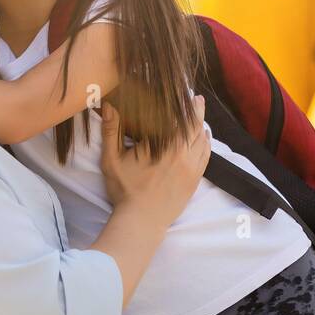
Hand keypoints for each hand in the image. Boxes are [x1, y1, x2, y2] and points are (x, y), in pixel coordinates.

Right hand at [99, 96, 208, 227]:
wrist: (142, 221)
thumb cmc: (125, 190)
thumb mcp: (112, 159)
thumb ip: (111, 130)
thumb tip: (108, 105)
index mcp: (164, 144)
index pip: (179, 117)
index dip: (184, 103)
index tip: (186, 92)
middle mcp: (183, 153)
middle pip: (195, 125)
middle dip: (196, 110)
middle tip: (196, 98)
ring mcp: (192, 167)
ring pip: (202, 140)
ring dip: (201, 125)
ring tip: (200, 114)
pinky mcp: (195, 179)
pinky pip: (206, 156)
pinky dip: (206, 143)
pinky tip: (204, 137)